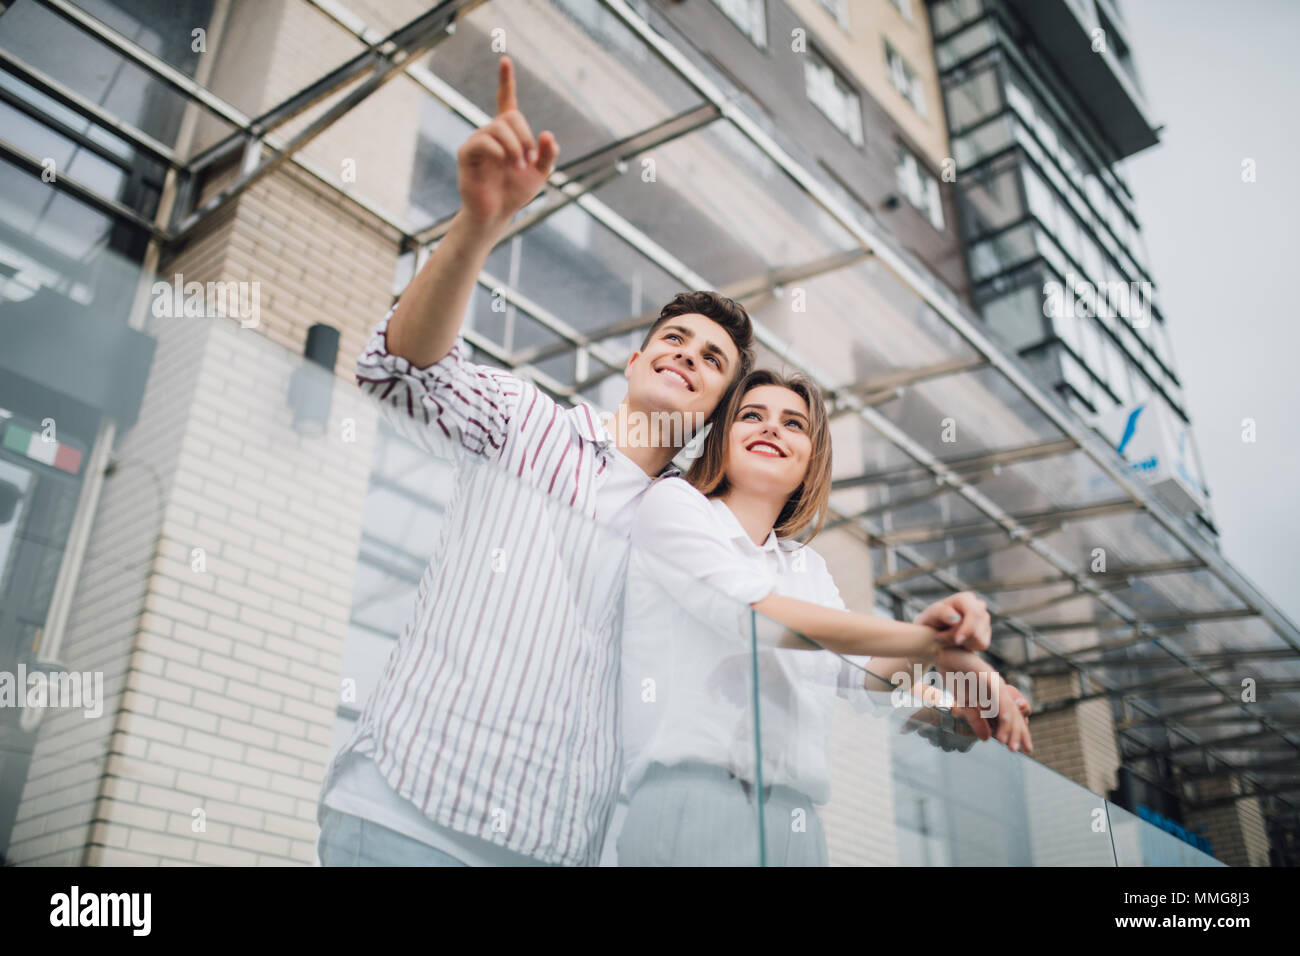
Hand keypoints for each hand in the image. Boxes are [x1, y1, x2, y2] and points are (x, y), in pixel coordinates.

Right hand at [457, 57, 558, 229]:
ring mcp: (477, 141)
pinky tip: (503, 164)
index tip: (506, 60)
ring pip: (499, 128)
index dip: (506, 81)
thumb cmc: (515, 192)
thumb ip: (547, 154)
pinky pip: (484, 141)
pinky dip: (499, 151)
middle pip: (511, 117)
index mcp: (508, 133)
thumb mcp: (540, 174)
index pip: (506, 101)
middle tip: (528, 161)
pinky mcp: (467, 153)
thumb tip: (548, 135)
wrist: (496, 214)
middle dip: (525, 137)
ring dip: (515, 147)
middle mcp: (491, 132)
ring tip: (517, 167)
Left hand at [914, 591, 990, 650]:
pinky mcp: (986, 633)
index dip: (967, 628)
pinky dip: (967, 646)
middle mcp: (979, 606)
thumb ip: (942, 613)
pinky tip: (956, 641)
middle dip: (959, 636)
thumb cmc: (932, 619)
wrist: (933, 631)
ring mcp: (985, 620)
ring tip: (946, 638)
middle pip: (977, 626)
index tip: (957, 640)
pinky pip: (981, 644)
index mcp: (966, 598)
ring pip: (979, 637)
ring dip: (961, 642)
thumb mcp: (932, 614)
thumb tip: (956, 619)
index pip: (974, 613)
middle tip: (940, 639)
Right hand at [935, 646, 1032, 752]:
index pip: (1012, 717)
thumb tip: (987, 738)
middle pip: (1015, 713)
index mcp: (996, 696)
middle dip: (1018, 733)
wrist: (944, 654)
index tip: (1020, 749)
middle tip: (1018, 749)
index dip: (1018, 732)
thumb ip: (976, 719)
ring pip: (1008, 706)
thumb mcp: (964, 704)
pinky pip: (998, 693)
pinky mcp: (987, 675)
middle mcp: (1000, 689)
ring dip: (1010, 725)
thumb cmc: (956, 677)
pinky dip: (1002, 707)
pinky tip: (1005, 719)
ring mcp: (995, 682)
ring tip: (1009, 742)